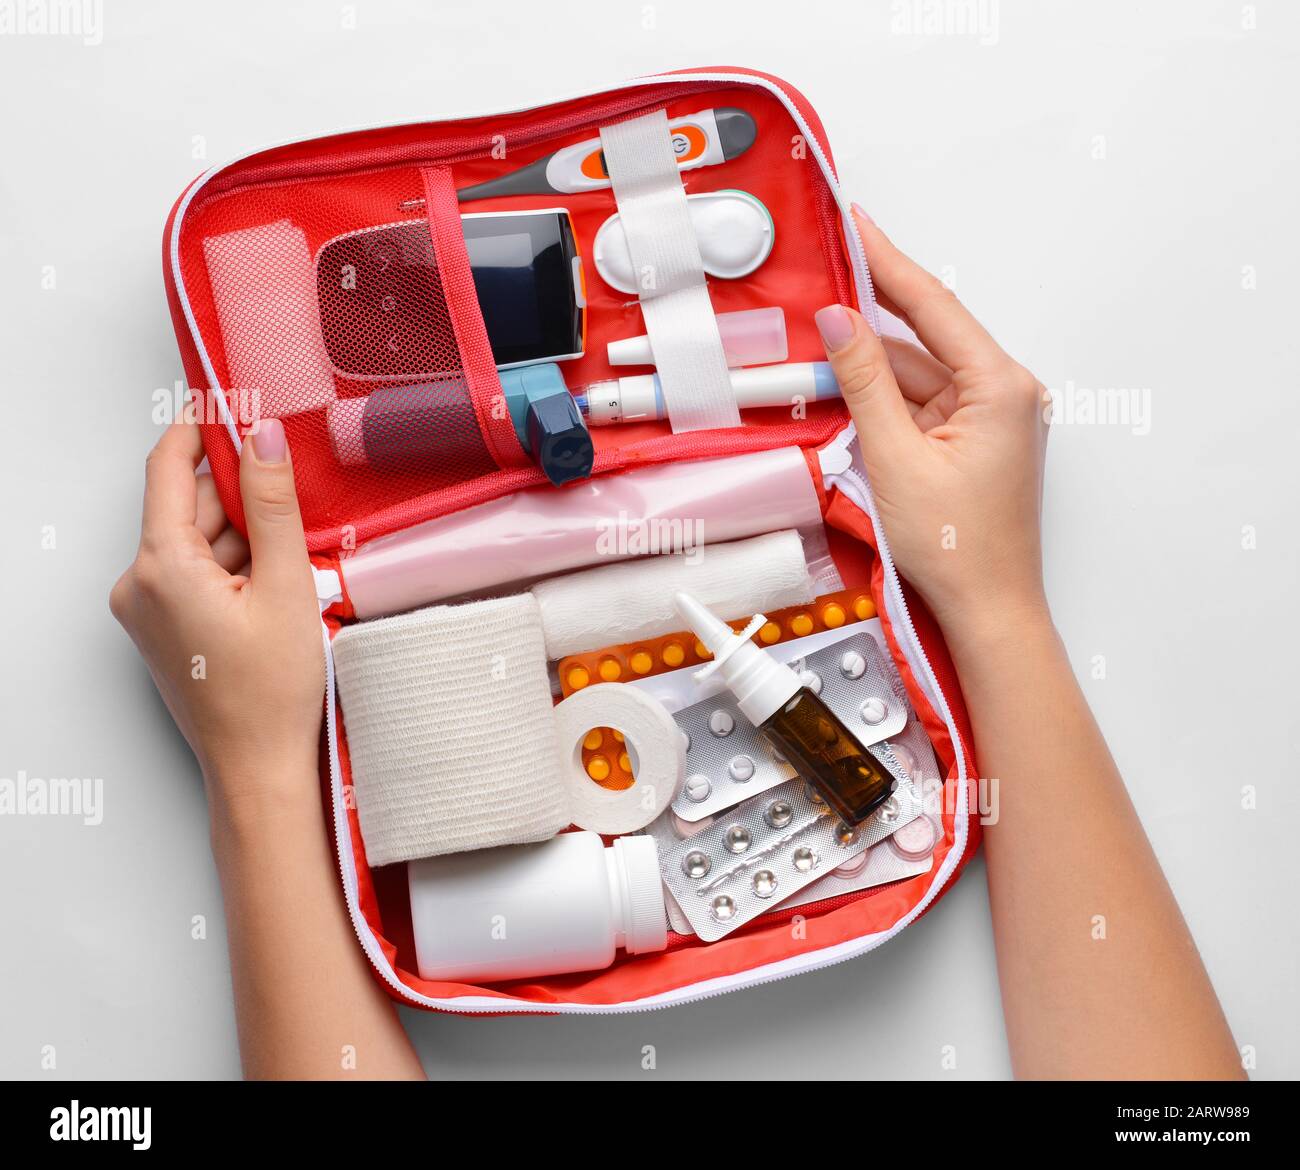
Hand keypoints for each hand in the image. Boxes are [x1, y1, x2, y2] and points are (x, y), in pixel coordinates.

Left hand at [110, 417, 324, 818]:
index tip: (227, 402)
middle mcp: (141, 584)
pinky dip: (236, 566)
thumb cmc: (270, 694)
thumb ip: (273, 505)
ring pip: (198, 541)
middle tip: (294, 490)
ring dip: (245, 536)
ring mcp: (149, 609)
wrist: (258, 768)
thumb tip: (264, 437)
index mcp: (160, 567)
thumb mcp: (286, 586)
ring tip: (295, 562)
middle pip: (188, 507)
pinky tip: (277, 585)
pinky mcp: (165, 628)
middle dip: (240, 494)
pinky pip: (197, 573)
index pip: (167, 469)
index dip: (199, 428)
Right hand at [816, 208, 1050, 642]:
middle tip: (821, 278)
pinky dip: (882, 401)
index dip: (887, 262)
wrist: (986, 611)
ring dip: (867, 369)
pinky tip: (843, 392)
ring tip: (814, 349)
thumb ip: (864, 382)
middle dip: (867, 319)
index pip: (932, 306)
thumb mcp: (895, 458)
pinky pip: (919, 406)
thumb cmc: (958, 549)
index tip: (855, 226)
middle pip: (922, 339)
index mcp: (1001, 387)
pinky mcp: (972, 443)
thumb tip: (838, 321)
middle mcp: (1003, 394)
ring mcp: (989, 420)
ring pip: (915, 375)